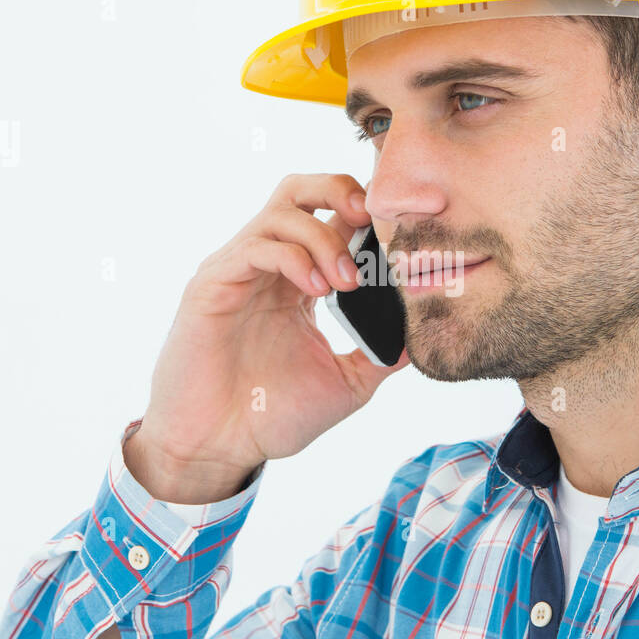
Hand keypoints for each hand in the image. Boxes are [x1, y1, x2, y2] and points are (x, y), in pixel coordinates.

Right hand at [126, 173, 408, 502]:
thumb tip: (425, 335)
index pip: (333, 218)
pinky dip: (294, 257)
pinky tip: (317, 290)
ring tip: (346, 282)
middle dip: (341, 190)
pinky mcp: (213, 283)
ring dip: (324, 238)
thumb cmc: (270, 417)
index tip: (404, 234)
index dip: (368, 214)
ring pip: (282, 210)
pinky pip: (257, 245)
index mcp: (299, 280)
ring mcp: (238, 270)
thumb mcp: (345, 384)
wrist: (216, 448)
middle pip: (302, 190)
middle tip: (371, 223)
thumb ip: (382, 355)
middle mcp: (268, 265)